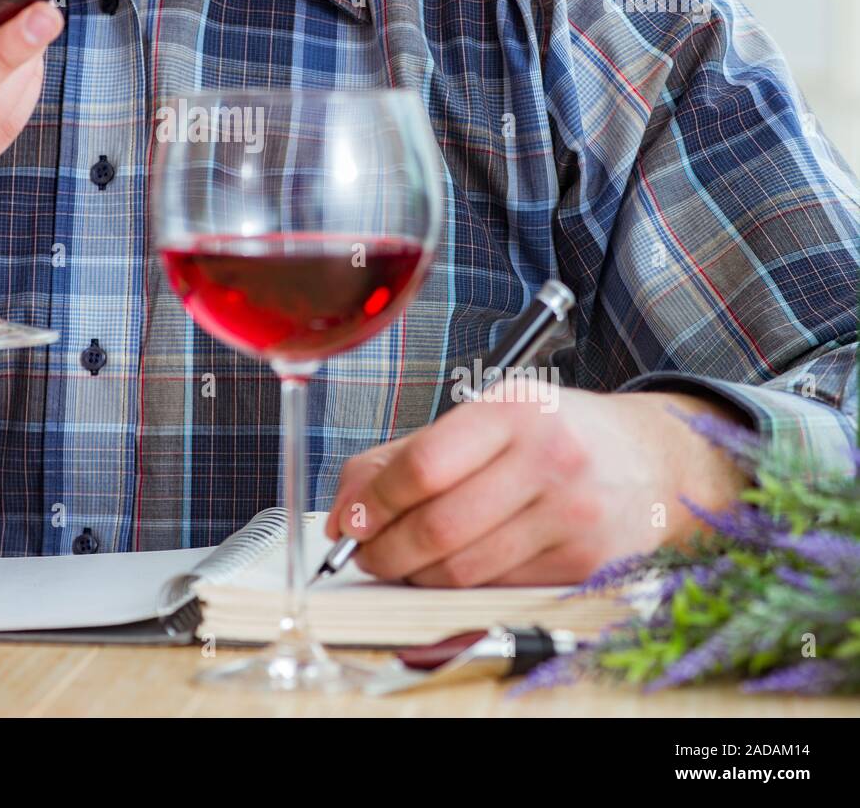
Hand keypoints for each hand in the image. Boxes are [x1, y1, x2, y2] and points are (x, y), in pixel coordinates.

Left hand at [324, 388, 751, 585]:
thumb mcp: (485, 417)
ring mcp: (572, 515)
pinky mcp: (586, 564)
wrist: (650, 461)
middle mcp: (548, 459)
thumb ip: (407, 454)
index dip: (373, 502)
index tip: (348, 520)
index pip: (424, 465)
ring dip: (414, 575)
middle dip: (384, 550)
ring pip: (463, 568)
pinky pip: (496, 587)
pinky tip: (447, 569)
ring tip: (399, 562)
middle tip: (364, 554)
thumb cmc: (552, 435)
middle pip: (439, 526)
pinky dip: (457, 585)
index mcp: (513, 409)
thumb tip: (347, 508)